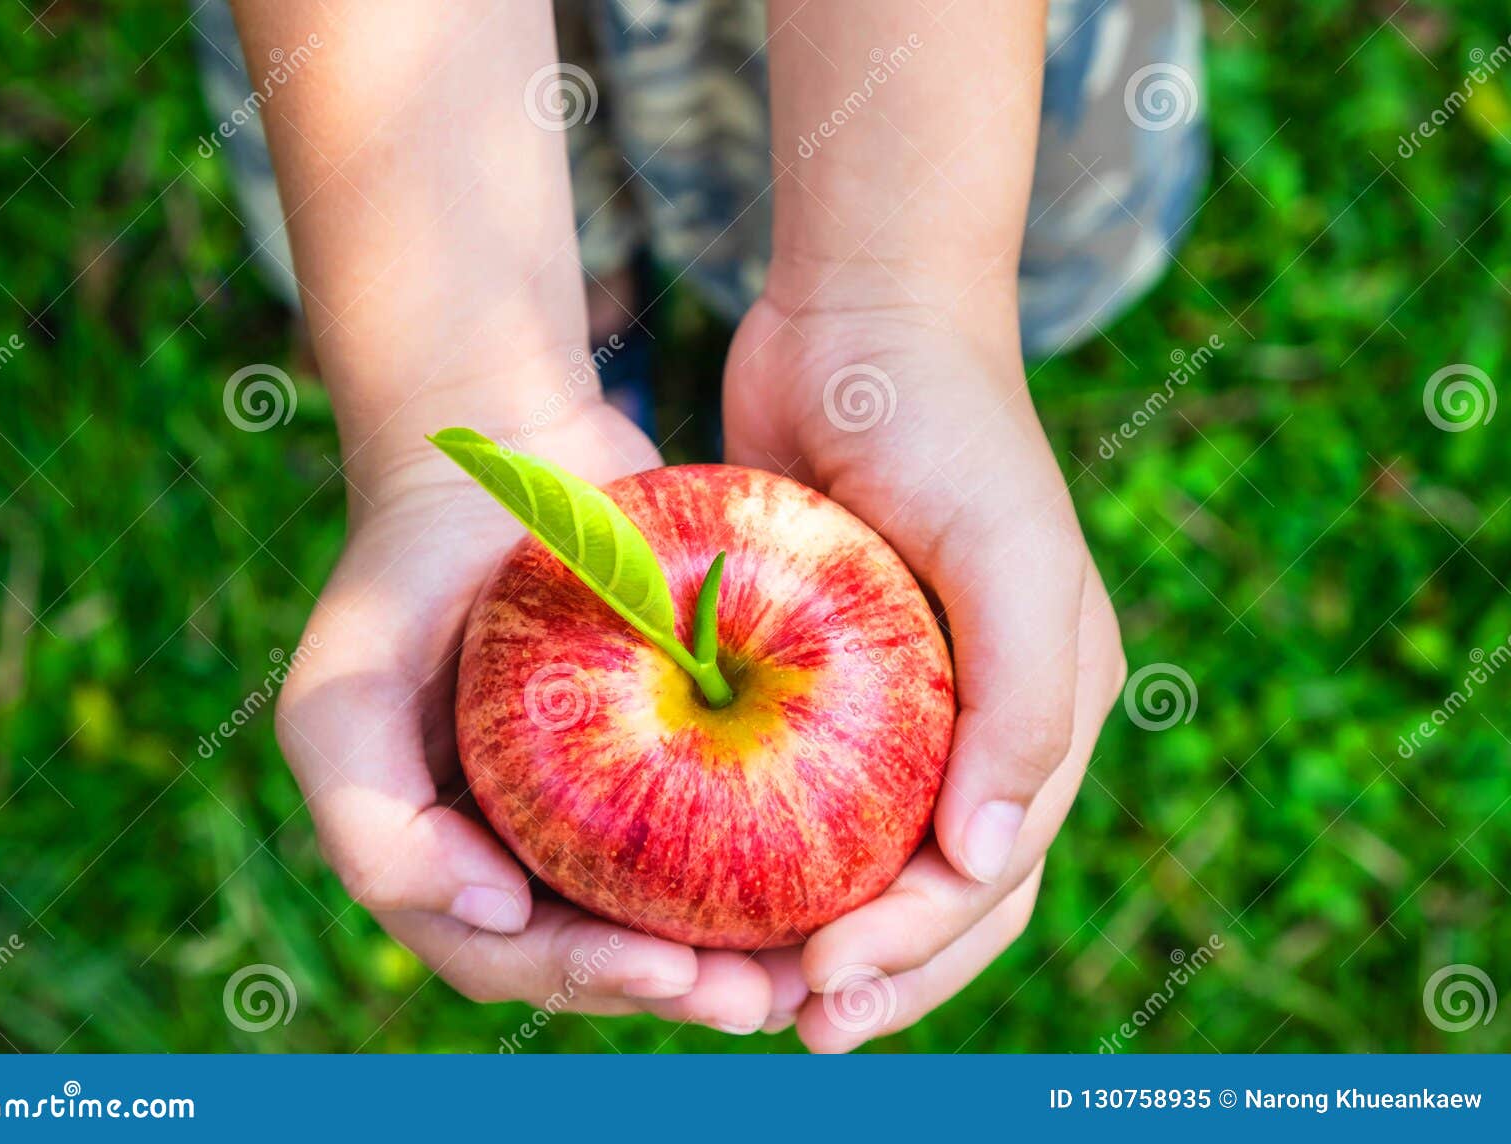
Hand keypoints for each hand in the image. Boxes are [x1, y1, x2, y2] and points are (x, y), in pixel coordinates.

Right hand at [275, 401, 778, 1033]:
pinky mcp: (663, 739)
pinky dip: (764, 855)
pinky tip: (833, 868)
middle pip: (606, 947)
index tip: (671, 970)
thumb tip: (500, 918)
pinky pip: (715, 814)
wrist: (494, 445)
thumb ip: (376, 831)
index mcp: (442, 853)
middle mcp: (517, 839)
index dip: (588, 979)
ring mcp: (590, 795)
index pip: (509, 953)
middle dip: (684, 987)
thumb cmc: (408, 570)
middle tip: (767, 997)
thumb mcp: (340, 697)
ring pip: (670, 901)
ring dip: (739, 947)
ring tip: (814, 963)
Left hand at [724, 294, 1126, 1050]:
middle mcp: (984, 724)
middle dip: (872, 973)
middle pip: (939, 894)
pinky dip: (767, 849)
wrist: (862, 319)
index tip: (822, 992)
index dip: (918, 952)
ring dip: (814, 933)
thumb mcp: (1010, 555)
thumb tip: (983, 867)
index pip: (993, 877)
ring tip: (738, 990)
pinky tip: (703, 888)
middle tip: (782, 1024)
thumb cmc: (948, 429)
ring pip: (866, 858)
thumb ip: (1024, 710)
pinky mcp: (827, 673)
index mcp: (1049, 714)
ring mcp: (908, 703)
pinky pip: (802, 787)